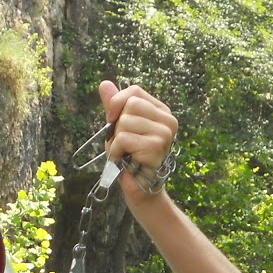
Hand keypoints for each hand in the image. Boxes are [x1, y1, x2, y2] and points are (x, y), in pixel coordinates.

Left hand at [97, 80, 178, 198]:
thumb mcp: (119, 128)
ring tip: (127, 154)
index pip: (134, 91)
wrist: (139, 189)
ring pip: (125, 122)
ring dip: (117, 142)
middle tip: (125, 145)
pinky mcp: (157, 146)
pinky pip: (124, 139)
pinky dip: (117, 152)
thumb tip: (104, 83)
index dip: (117, 103)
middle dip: (118, 127)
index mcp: (161, 111)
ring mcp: (165, 133)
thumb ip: (114, 107)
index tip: (112, 121)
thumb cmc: (130, 157)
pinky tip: (127, 160)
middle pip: (129, 106)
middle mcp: (168, 119)